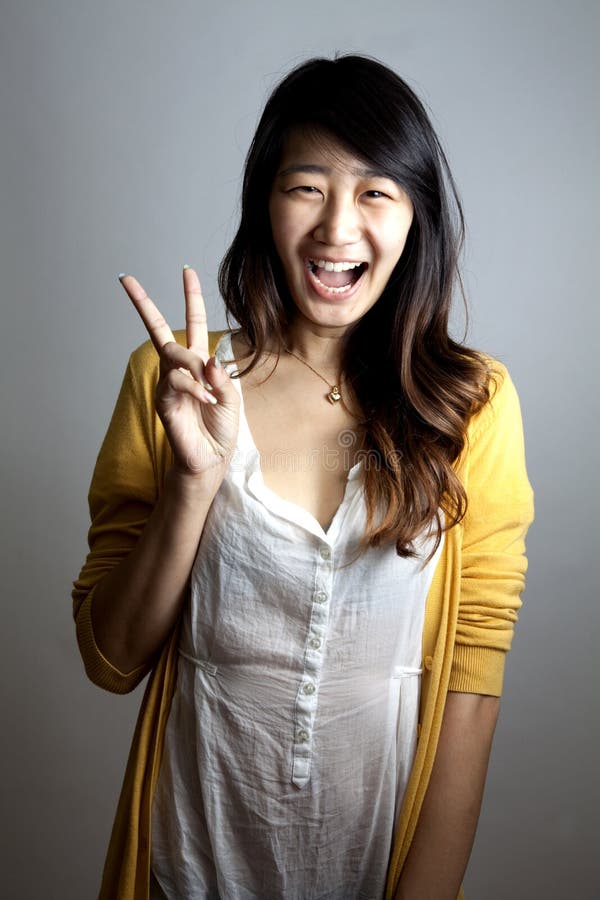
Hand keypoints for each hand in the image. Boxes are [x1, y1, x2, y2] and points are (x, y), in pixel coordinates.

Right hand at [119, 267, 239, 476]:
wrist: (212, 458)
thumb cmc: (220, 428)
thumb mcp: (231, 397)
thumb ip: (221, 377)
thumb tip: (206, 361)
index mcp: (198, 362)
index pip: (193, 323)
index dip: (190, 297)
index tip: (186, 271)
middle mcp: (179, 368)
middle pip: (158, 329)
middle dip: (143, 303)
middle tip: (126, 279)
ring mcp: (167, 383)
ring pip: (173, 354)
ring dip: (193, 366)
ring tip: (208, 390)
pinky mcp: (162, 399)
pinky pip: (175, 379)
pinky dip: (193, 387)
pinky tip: (204, 399)